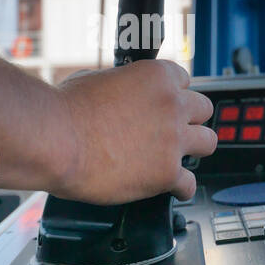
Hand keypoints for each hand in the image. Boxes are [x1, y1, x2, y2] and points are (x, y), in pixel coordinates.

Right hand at [51, 59, 216, 203]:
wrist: (56, 140)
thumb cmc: (66, 110)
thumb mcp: (97, 79)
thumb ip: (124, 88)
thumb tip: (122, 96)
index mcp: (157, 76)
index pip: (184, 80)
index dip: (173, 95)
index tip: (166, 105)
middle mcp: (172, 104)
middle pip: (203, 109)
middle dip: (189, 119)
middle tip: (174, 130)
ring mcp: (173, 139)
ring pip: (208, 142)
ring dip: (193, 149)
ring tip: (179, 157)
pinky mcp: (166, 173)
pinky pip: (189, 183)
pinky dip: (181, 187)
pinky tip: (173, 188)